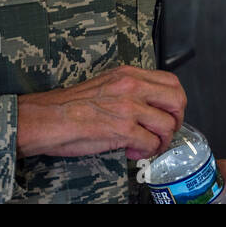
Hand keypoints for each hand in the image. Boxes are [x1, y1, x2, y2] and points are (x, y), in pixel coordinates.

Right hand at [16, 65, 186, 159]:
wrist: (47, 118)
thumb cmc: (70, 105)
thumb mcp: (106, 84)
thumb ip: (130, 90)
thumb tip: (149, 107)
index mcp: (128, 74)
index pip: (171, 82)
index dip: (176, 102)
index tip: (168, 114)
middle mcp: (132, 87)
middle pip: (177, 101)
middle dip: (176, 121)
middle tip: (163, 132)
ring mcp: (129, 107)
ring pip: (167, 125)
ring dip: (160, 141)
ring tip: (145, 145)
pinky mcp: (123, 129)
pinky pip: (151, 143)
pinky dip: (145, 152)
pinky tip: (131, 151)